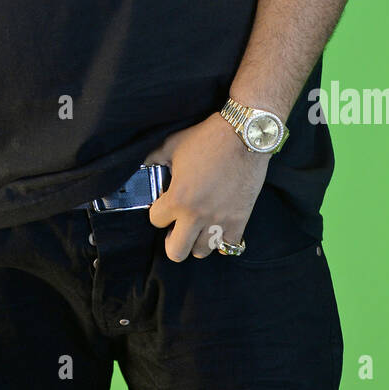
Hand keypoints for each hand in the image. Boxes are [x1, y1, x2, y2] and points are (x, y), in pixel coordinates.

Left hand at [143, 112, 269, 260]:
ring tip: (198, 226)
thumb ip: (153, 159)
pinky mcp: (240, 220)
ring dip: (197, 240)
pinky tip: (218, 227)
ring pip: (202, 252)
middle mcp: (197, 215)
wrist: (244, 136)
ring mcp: (219, 221)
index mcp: (178, 198)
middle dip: (172, 240)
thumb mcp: (172, 144)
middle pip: (176, 252)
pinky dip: (222, 240)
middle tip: (176, 227)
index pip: (155, 221)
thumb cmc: (207, 139)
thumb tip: (144, 166)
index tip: (164, 205)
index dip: (157, 212)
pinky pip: (228, 246)